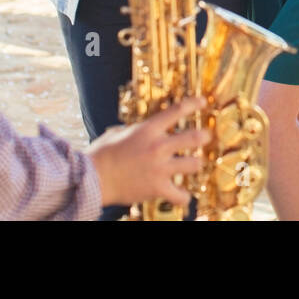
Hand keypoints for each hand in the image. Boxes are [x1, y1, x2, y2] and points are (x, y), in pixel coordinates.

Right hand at [87, 97, 209, 209]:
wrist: (92, 179)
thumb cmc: (100, 155)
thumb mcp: (116, 134)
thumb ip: (130, 130)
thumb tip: (132, 130)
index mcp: (148, 130)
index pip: (176, 111)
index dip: (193, 104)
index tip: (202, 102)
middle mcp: (158, 146)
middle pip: (193, 137)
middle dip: (204, 136)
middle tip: (206, 136)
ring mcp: (160, 168)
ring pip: (193, 164)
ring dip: (196, 164)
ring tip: (195, 164)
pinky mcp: (157, 188)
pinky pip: (180, 195)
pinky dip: (183, 197)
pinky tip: (183, 196)